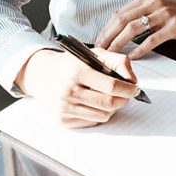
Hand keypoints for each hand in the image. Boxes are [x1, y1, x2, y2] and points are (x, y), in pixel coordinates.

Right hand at [14, 48, 139, 127]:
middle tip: (127, 95)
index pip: (111, 86)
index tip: (135, 89)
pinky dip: (98, 114)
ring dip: (112, 108)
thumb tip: (132, 80)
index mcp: (77, 71)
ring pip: (103, 116)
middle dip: (124, 100)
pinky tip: (94, 104)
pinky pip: (91, 122)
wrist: (41, 75)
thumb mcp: (93, 54)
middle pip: (109, 104)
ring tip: (110, 98)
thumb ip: (118, 61)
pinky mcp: (62, 119)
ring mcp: (64, 107)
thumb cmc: (70, 64)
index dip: (128, 89)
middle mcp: (69, 90)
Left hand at [94, 0, 175, 58]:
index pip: (119, 13)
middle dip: (107, 36)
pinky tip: (133, 57)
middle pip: (122, 19)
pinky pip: (152, 39)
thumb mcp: (158, 9)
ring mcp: (163, 13)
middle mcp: (153, 3)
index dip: (106, 28)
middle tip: (99, 50)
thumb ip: (141, 15)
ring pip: (133, 28)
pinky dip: (140, 49)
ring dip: (119, 43)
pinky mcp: (173, 26)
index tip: (99, 40)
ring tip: (111, 54)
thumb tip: (120, 30)